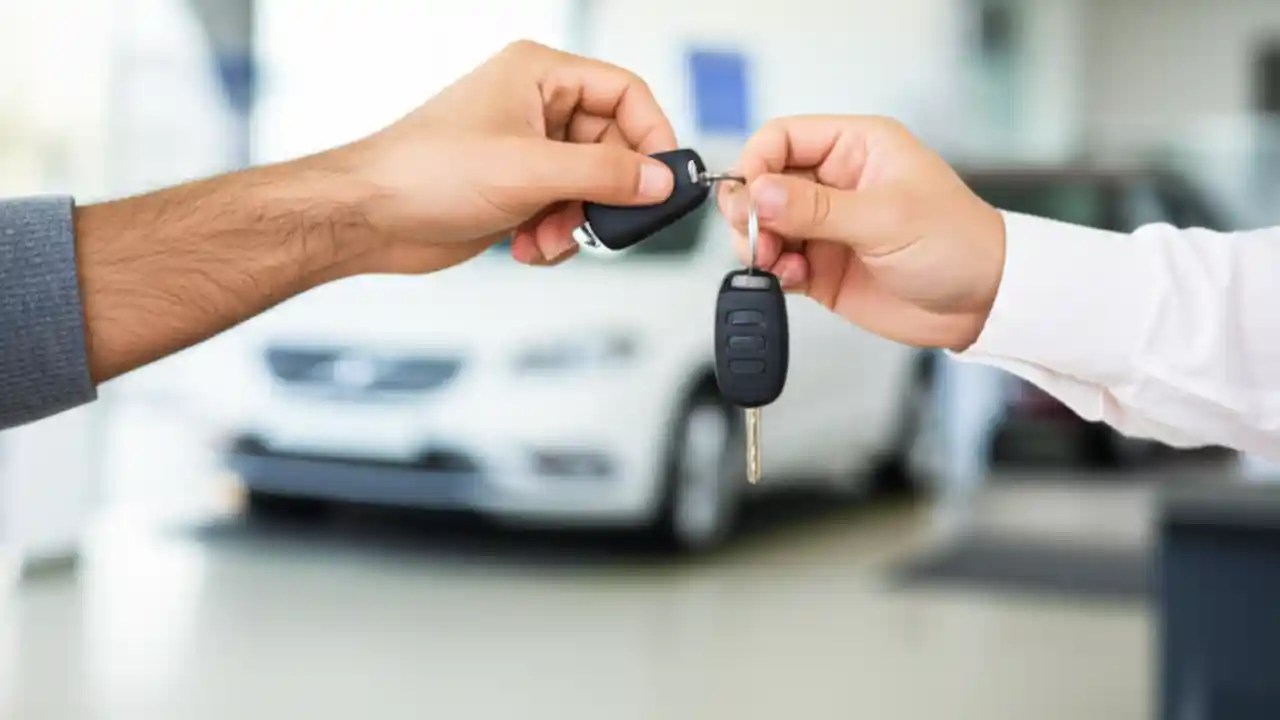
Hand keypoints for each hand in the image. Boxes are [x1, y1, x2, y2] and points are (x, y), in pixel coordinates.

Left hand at [330, 40, 677, 273]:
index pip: (625, 93)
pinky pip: (565, 210)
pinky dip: (555, 234)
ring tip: (549, 236)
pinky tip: (529, 245)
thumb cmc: (424, 171)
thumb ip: (604, 175)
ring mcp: (528, 150)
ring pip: (590, 186)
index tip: (662, 180)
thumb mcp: (529, 171)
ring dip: (577, 221)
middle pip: (612, 147)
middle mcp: (537, 107)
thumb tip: (659, 181)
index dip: (651, 135)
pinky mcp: (517, 188)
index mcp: (539, 75)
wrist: (371, 217)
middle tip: (602, 222)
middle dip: (604, 194)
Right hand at [716, 116, 1005, 349]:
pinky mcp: (821, 266)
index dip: (757, 163)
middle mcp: (834, 182)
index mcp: (855, 147)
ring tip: (776, 262)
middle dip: (753, 209)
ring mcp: (825, 226)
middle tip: (757, 233)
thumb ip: (817, 207)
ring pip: (764, 226)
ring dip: (759, 244)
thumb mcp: (886, 217)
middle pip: (764, 183)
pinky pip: (777, 264)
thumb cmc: (958, 244)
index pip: (782, 138)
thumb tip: (760, 192)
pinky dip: (772, 273)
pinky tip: (790, 279)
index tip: (753, 196)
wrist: (982, 303)